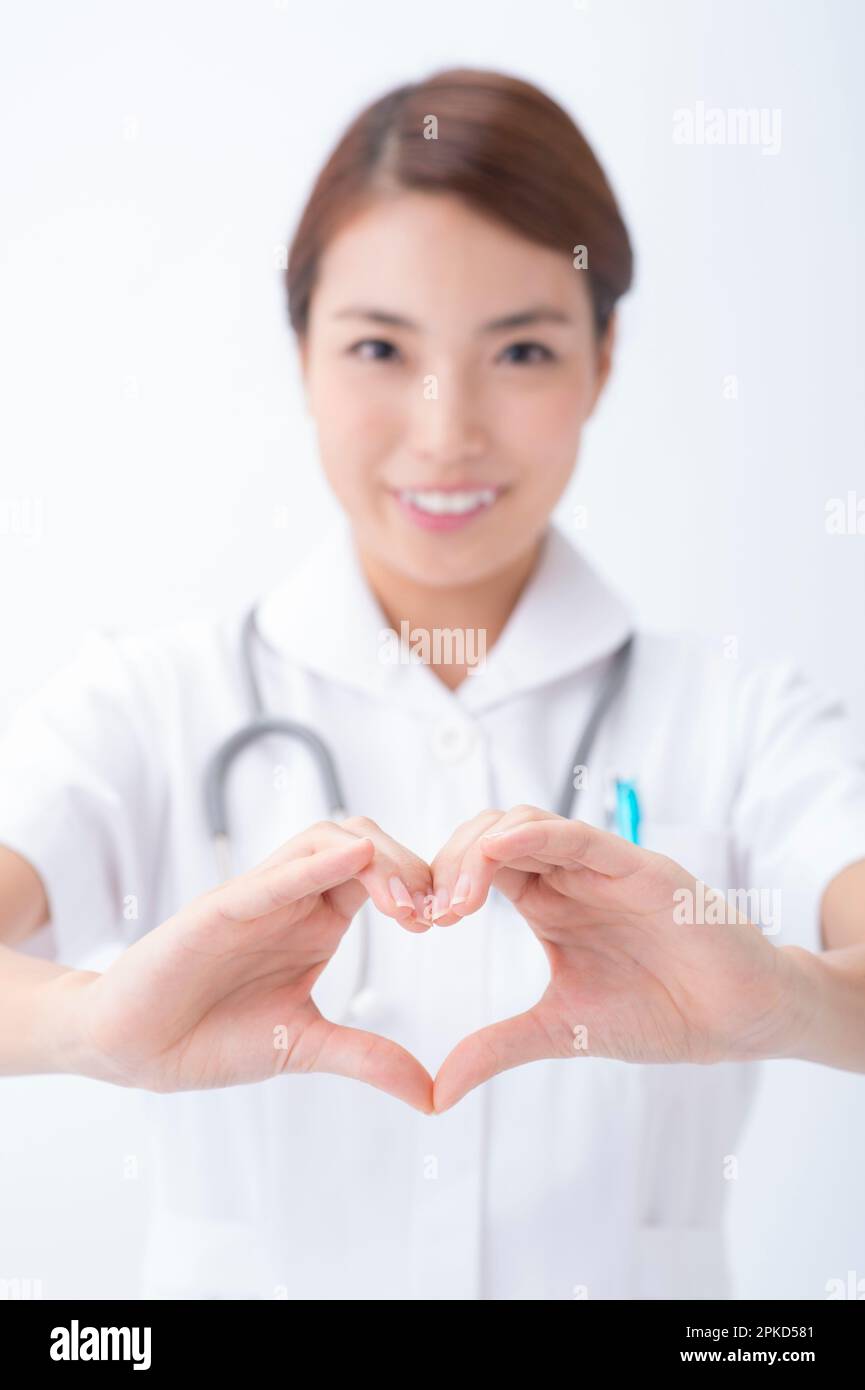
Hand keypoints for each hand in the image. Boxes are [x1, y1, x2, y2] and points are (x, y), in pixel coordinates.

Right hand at [70, 818, 435, 1110]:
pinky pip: (270, 877)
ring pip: (323, 841)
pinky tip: (354, 860)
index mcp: (317, 920)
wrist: (137, 1049)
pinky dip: (314, 865)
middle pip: (362, 842)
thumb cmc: (213, 1036)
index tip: (448, 921)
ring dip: (375, 859)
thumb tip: (433, 1095)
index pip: (379, 874)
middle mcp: (292, 898)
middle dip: (409, 865)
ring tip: (407, 904)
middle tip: (438, 911)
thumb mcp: (306, 1046)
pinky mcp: (217, 910)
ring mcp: (255, 898)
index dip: (419, 886)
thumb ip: (369, 1057)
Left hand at [429, 806, 806, 1110]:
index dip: (441, 883)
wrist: (737, 1018)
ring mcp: (601, 866)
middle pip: (490, 835)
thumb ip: (498, 1047)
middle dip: (449, 863)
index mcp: (545, 900)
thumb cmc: (659, 1011)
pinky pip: (579, 836)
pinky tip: (500, 851)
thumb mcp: (560, 1030)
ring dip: (480, 851)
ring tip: (455, 901)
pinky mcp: (638, 867)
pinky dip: (535, 836)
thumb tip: (436, 1091)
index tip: (415, 923)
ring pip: (526, 824)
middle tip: (426, 914)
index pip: (478, 867)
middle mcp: (567, 874)